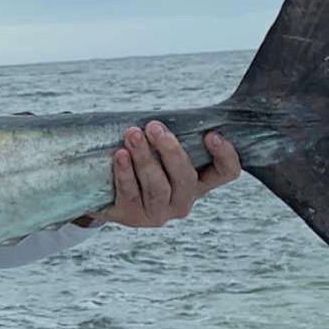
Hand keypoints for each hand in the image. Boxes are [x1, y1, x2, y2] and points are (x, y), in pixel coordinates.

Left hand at [87, 122, 240, 228]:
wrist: (103, 191)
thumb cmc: (140, 161)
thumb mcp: (161, 149)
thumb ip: (172, 135)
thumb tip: (170, 113)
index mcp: (199, 182)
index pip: (226, 172)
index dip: (225, 155)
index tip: (211, 134)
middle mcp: (183, 200)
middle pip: (185, 178)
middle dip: (170, 151)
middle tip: (154, 128)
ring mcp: (158, 212)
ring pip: (157, 187)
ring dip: (144, 158)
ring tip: (132, 135)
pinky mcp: (132, 216)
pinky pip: (130, 193)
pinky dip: (125, 173)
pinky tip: (120, 155)